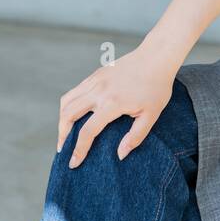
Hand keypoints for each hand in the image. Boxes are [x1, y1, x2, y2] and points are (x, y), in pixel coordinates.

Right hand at [57, 43, 178, 167]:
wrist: (156, 57)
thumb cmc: (157, 86)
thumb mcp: (151, 115)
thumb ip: (135, 137)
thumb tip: (120, 155)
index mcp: (112, 103)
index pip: (87, 131)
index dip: (78, 150)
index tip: (73, 163)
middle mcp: (99, 91)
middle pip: (67, 115)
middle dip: (62, 135)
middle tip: (63, 149)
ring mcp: (95, 80)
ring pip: (67, 100)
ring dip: (62, 119)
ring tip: (65, 133)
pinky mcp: (96, 74)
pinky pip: (75, 91)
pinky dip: (69, 104)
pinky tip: (75, 114)